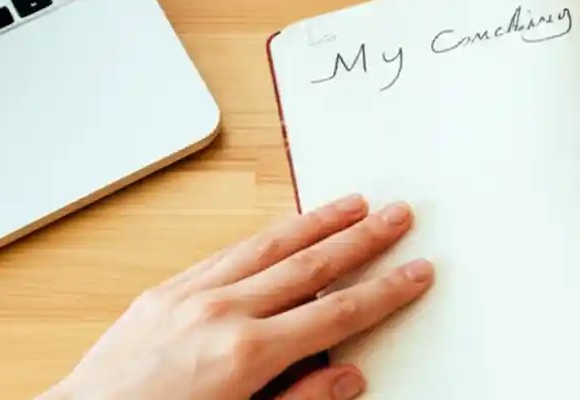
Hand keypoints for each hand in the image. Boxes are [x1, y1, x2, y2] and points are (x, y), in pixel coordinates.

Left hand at [41, 195, 432, 399]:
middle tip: (398, 216)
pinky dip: (263, 236)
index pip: (337, 313)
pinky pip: (226, 253)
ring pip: (269, 245)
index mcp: (248, 354)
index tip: (415, 273)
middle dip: (362, 239)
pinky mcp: (163, 293)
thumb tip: (348, 375)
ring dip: (317, 222)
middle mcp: (222, 313)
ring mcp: (191, 296)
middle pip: (311, 266)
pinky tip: (282, 227)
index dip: (384, 292)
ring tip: (352, 204)